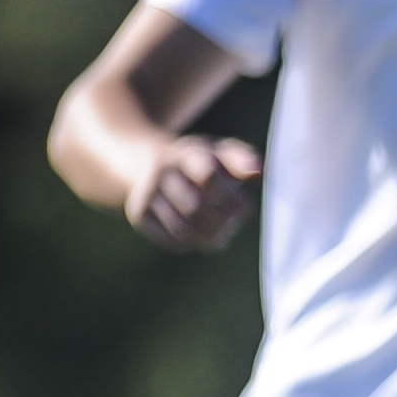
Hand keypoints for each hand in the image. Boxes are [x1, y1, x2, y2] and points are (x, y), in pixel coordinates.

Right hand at [126, 136, 262, 251]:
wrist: (149, 163)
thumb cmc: (200, 163)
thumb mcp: (221, 154)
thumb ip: (242, 160)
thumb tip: (258, 172)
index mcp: (187, 153)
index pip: (207, 174)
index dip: (230, 197)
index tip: (243, 206)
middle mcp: (163, 171)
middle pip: (195, 208)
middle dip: (222, 221)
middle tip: (232, 221)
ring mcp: (147, 193)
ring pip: (183, 230)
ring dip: (209, 236)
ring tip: (221, 230)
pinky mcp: (138, 214)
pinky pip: (172, 242)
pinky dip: (191, 243)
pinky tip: (198, 232)